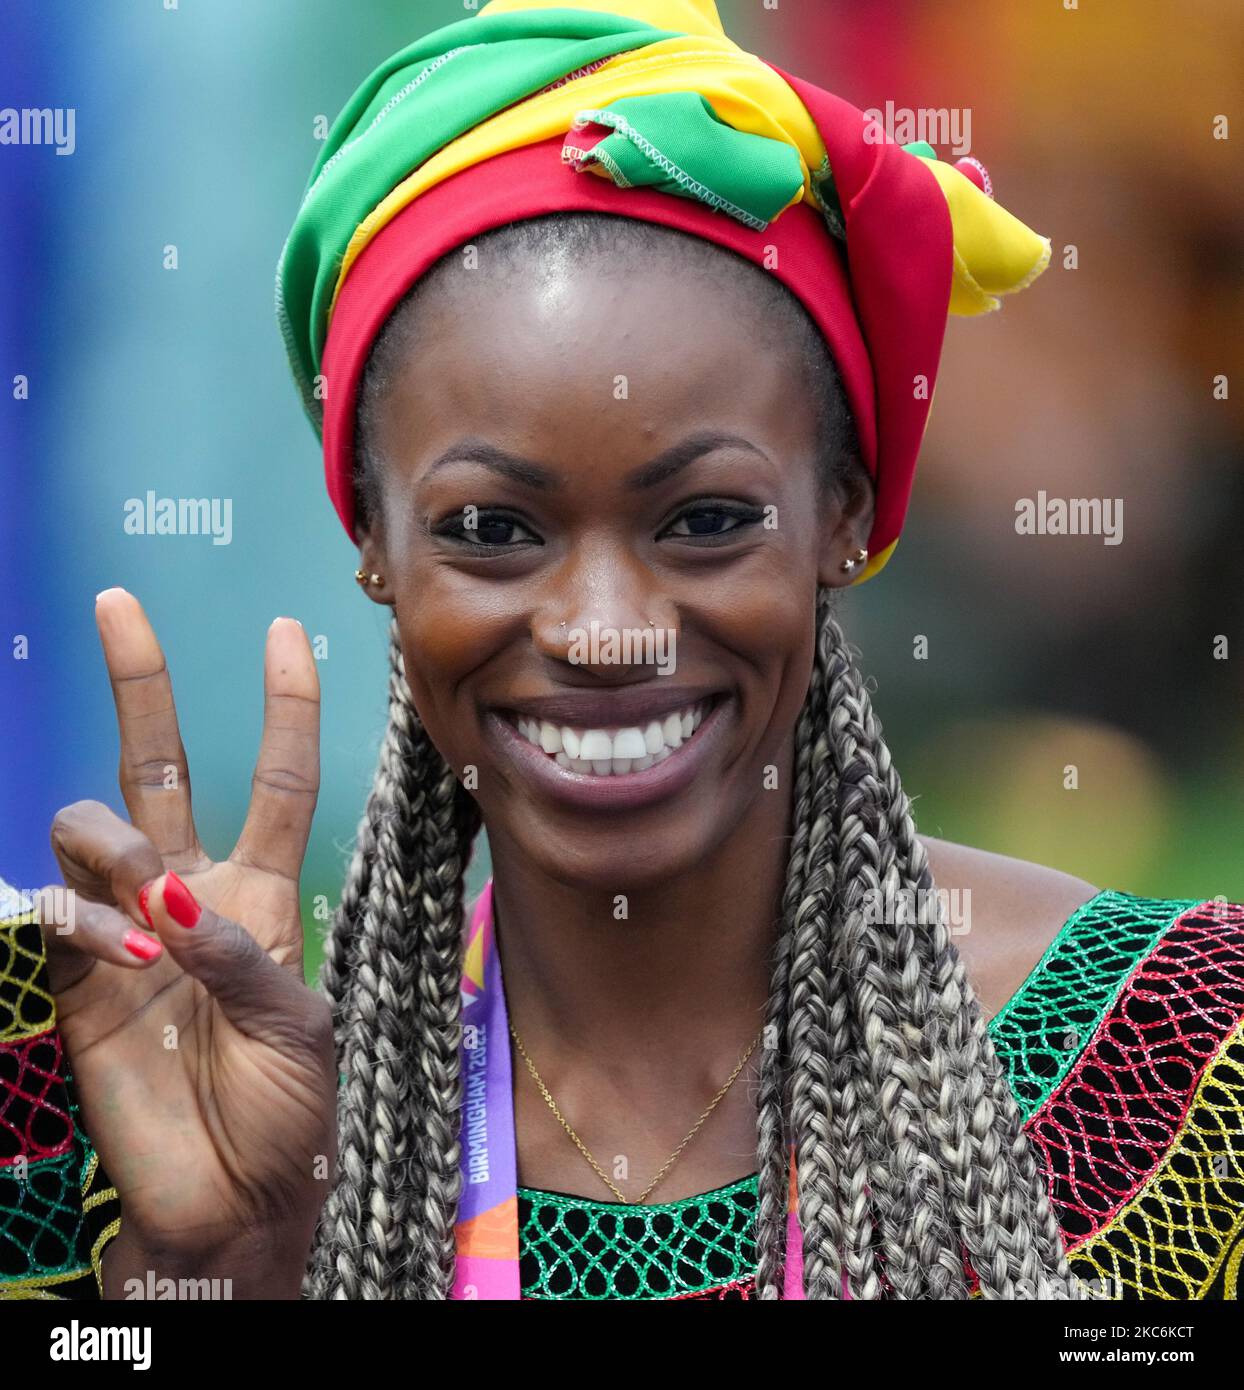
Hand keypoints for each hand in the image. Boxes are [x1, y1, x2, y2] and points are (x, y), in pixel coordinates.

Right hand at [34, 589, 335, 1291]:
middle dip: (141, 683)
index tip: (286, 633)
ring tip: (155, 911)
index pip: (277, 780)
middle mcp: (189, 893)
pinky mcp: (74, 978)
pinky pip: (57, 912)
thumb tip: (174, 899)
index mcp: (261, 893)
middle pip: (159, 763)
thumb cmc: (286, 1112)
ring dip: (119, 847)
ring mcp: (124, 929)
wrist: (233, 1202)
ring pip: (92, 824)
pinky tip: (129, 958)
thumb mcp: (300, 1024)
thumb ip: (245, 953)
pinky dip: (89, 922)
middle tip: (119, 604)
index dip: (283, 708)